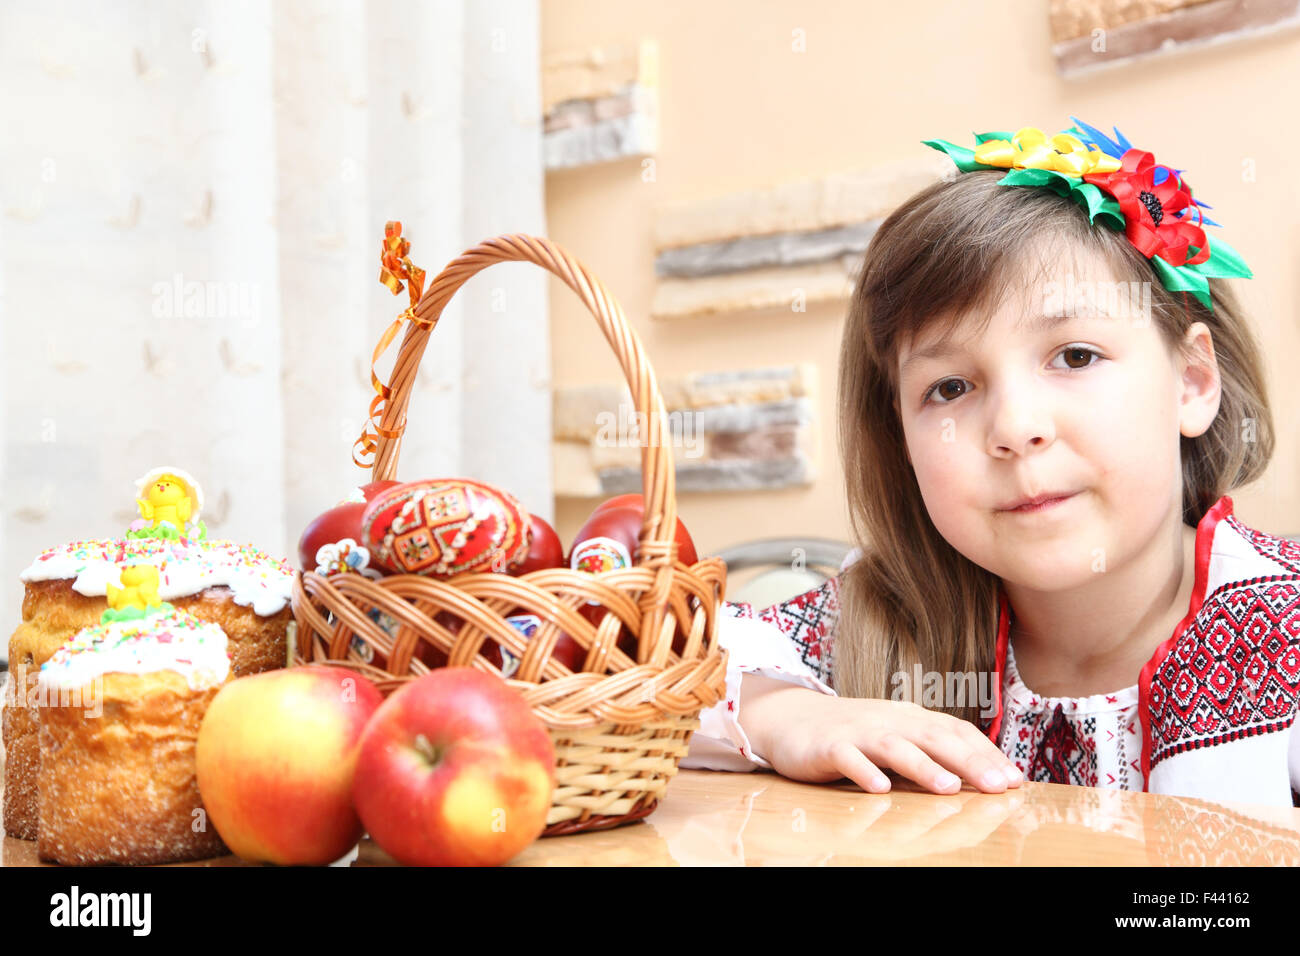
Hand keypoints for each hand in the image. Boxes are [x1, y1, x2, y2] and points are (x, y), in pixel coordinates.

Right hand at [739, 674, 1022, 794]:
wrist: (789, 717)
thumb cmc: (851, 732)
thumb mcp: (894, 734)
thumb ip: (929, 748)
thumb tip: (981, 771)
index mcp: (909, 718)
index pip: (956, 730)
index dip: (987, 753)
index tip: (1015, 779)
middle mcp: (889, 721)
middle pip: (934, 738)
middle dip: (970, 762)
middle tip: (999, 787)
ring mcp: (858, 732)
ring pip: (895, 747)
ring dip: (923, 767)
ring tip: (949, 787)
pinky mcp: (828, 746)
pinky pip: (848, 758)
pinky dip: (865, 772)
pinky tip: (880, 789)